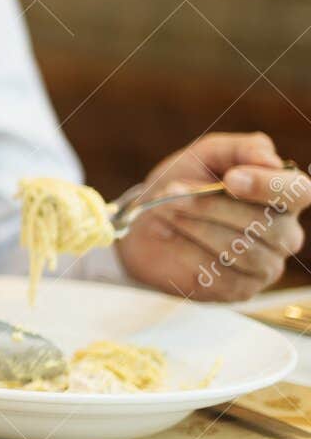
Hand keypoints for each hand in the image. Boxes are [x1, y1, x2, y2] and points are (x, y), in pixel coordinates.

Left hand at [115, 133, 309, 300]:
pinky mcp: (240, 289)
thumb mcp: (204, 156)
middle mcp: (284, 234)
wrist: (143, 225)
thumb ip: (241, 149)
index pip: (299, 192)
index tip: (230, 179)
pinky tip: (171, 237)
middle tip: (172, 191)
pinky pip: (220, 271)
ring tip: (166, 210)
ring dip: (196, 225)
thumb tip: (270, 158)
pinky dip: (188, 250)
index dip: (268, 186)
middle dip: (211, 204)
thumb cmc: (181, 186)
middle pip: (264, 222)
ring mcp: (265, 265)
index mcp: (283, 197)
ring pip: (240, 247)